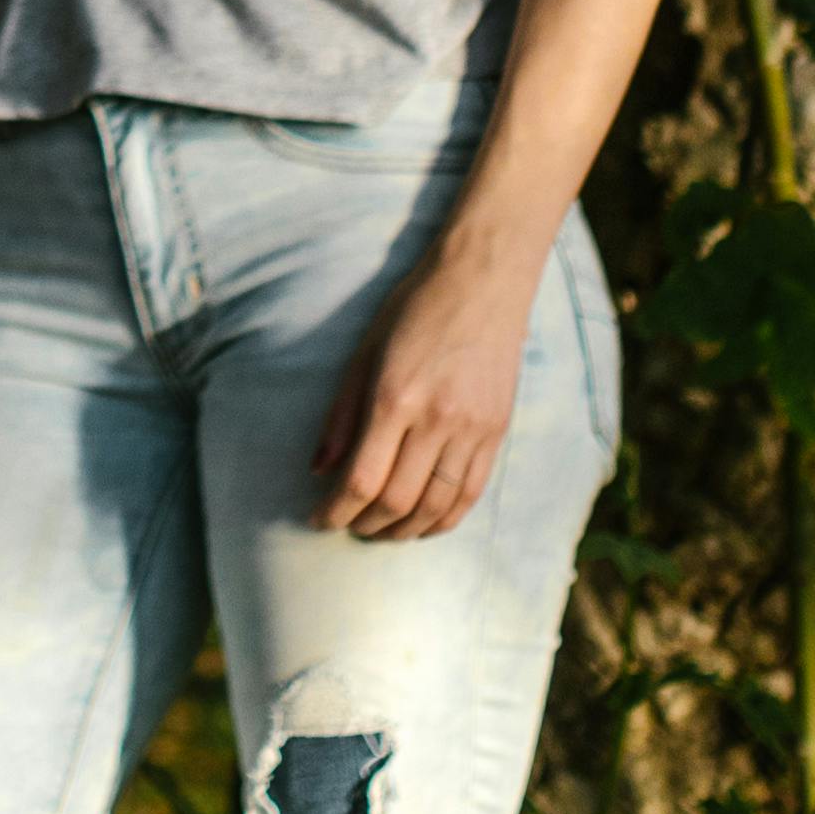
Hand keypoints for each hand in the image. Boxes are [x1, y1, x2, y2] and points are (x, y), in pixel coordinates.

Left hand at [312, 235, 536, 538]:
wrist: (483, 282)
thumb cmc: (414, 309)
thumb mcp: (363, 351)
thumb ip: (341, 415)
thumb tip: (318, 469)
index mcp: (394, 398)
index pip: (361, 480)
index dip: (336, 510)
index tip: (319, 518)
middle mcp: (436, 420)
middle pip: (396, 500)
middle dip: (365, 524)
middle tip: (347, 526)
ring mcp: (472, 429)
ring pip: (436, 506)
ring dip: (404, 530)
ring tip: (381, 531)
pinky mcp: (497, 432)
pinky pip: (471, 493)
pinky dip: (444, 519)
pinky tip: (423, 525)